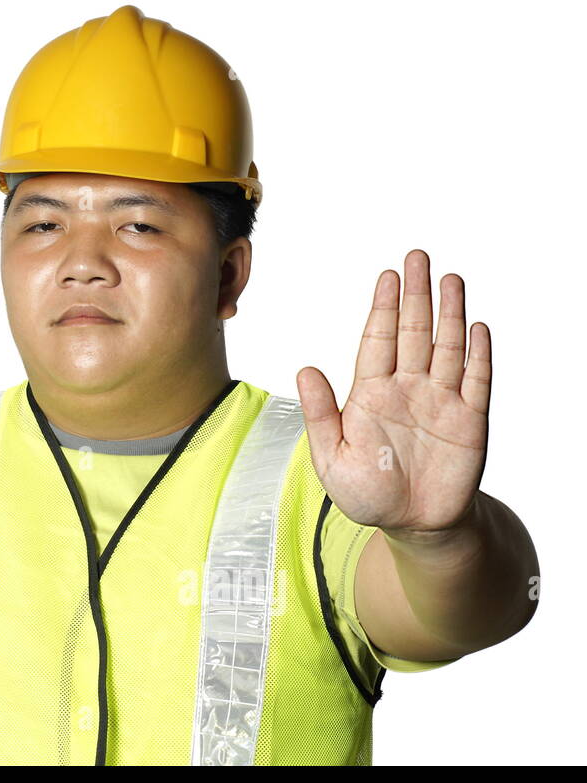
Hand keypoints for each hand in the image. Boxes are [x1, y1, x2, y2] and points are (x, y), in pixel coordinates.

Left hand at [295, 249, 490, 536]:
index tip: (388, 276)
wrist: (412, 525)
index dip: (383, 308)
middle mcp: (407, 389)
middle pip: (412, 332)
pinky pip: (477, 382)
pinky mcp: (469, 422)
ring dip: (449, 314)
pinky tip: (476, 327)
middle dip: (415, 296)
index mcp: (371, 394)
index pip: (377, 340)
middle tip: (418, 257)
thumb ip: (320, 414)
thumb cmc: (366, 494)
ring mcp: (441, 402)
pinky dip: (478, 355)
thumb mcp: (331, 458)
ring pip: (446, 348)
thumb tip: (304, 370)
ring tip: (450, 280)